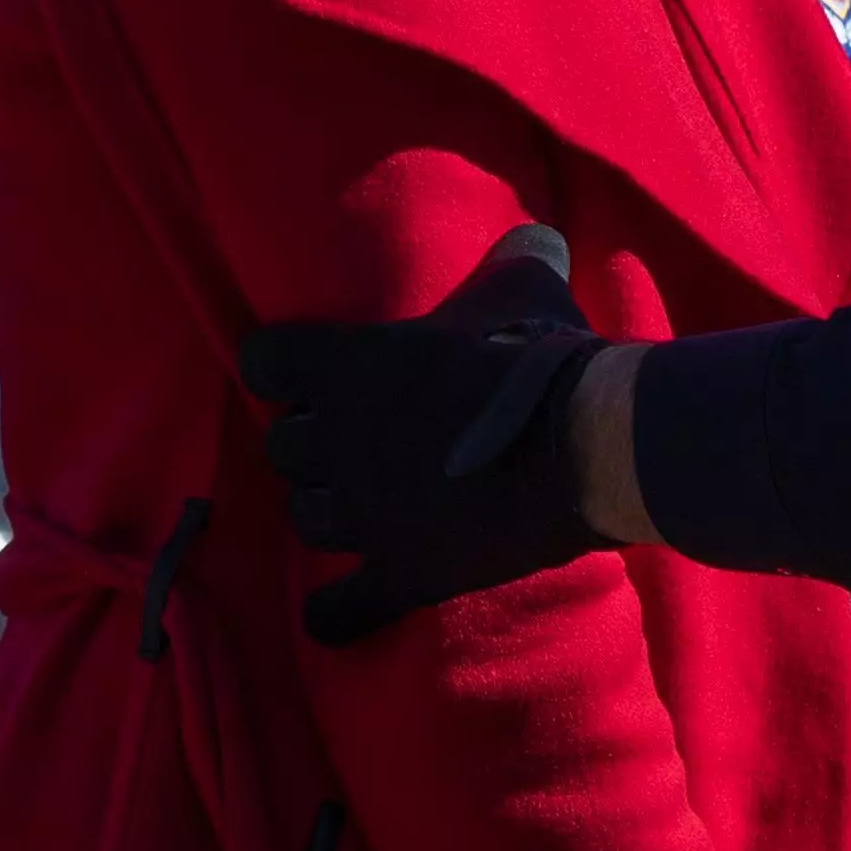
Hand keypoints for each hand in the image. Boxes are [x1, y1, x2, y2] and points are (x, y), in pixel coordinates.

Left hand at [241, 226, 619, 646]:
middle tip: (353, 442)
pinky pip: (340, 608)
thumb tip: (533, 237)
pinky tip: (335, 613)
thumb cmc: (542, 353)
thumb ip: (511, 260)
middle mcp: (338, 441)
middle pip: (283, 449)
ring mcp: (366, 515)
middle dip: (311, 446)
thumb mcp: (525, 285)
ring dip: (326, 512)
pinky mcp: (403, 573)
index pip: (264, 361)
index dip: (283, 368)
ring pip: (307, 521)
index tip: (310, 372)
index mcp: (348, 364)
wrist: (587, 443)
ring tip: (362, 507)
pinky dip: (334, 613)